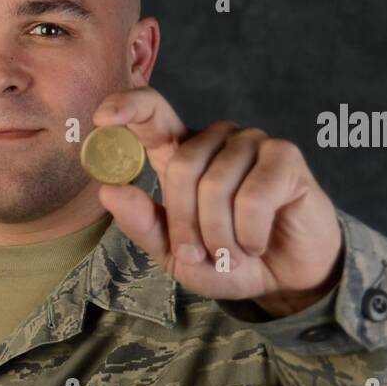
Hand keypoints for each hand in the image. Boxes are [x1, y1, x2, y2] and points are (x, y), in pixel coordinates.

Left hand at [92, 86, 342, 317]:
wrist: (282, 278)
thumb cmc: (225, 259)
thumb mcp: (173, 253)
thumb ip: (141, 224)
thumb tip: (108, 190)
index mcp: (181, 153)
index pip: (152, 112)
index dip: (127, 107)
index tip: (102, 118)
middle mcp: (215, 139)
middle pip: (182, 166)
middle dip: (186, 223)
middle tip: (198, 254)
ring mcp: (252, 143)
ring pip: (216, 184)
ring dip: (219, 234)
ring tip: (232, 252)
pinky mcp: (285, 156)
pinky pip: (253, 196)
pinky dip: (249, 233)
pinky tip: (257, 242)